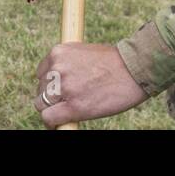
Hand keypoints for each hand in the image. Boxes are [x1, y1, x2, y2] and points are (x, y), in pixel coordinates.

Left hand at [33, 43, 147, 127]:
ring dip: (52, 109)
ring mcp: (65, 87)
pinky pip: (49, 118)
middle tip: (66, 101)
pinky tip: (62, 122)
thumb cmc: (113, 62)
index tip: (58, 91)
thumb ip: (67, 63)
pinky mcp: (74, 106)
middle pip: (40, 89)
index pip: (41, 73)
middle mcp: (57, 68)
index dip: (49, 84)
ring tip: (66, 111)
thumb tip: (57, 79)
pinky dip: (53, 123)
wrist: (134, 69)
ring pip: (41, 104)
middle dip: (51, 96)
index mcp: (58, 52)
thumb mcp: (83, 53)